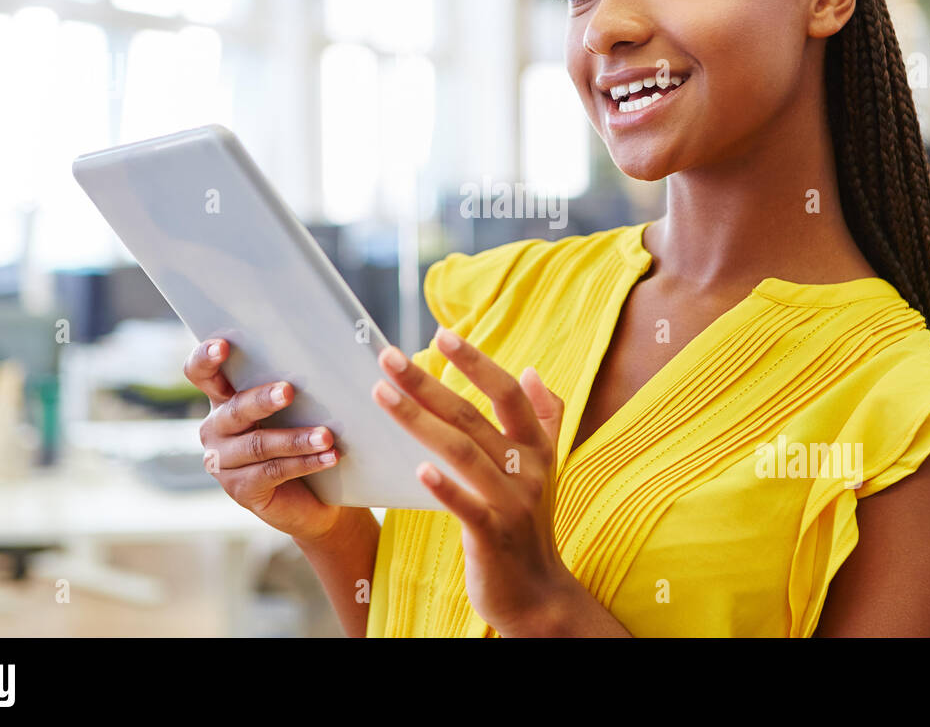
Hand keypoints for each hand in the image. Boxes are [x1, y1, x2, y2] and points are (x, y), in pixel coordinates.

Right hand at [186, 338, 347, 544]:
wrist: (312, 495)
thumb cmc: (299, 436)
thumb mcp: (291, 409)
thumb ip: (288, 387)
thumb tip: (318, 361)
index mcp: (223, 399)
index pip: (201, 374)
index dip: (205, 359)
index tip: (222, 346)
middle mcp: (215, 429)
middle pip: (234, 410)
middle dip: (262, 400)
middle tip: (288, 391)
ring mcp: (223, 462)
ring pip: (258, 445)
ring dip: (295, 439)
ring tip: (325, 436)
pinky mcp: (240, 490)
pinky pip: (272, 472)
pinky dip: (304, 463)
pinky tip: (328, 457)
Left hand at [370, 327, 582, 635]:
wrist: (538, 594)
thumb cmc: (530, 524)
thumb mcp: (548, 467)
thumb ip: (547, 417)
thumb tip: (534, 370)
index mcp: (538, 447)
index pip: (508, 393)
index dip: (476, 362)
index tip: (442, 334)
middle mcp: (528, 470)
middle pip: (472, 416)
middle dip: (426, 383)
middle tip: (387, 357)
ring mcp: (512, 504)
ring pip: (462, 452)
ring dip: (419, 420)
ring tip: (381, 395)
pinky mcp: (493, 537)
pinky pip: (468, 507)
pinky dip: (444, 487)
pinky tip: (417, 470)